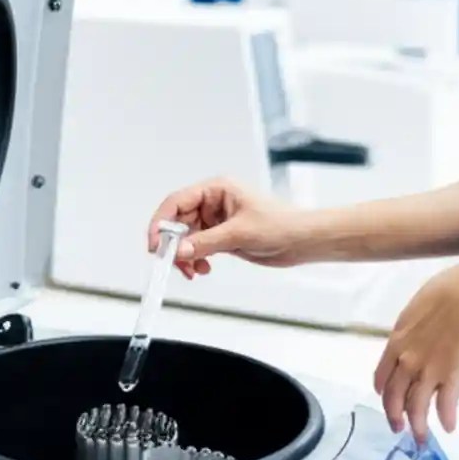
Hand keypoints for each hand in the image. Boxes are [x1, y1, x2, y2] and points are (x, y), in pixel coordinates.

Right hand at [148, 179, 306, 278]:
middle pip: (178, 222)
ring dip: (185, 256)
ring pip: (186, 238)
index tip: (155, 242)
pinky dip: (195, 260)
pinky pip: (197, 248)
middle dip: (173, 244)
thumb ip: (206, 242)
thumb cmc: (281, 224)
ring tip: (192, 270)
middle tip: (171, 261)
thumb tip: (179, 250)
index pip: (177, 201)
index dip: (162, 222)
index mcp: (216, 189)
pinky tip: (203, 268)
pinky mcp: (221, 237)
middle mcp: (213, 203)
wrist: (302, 241)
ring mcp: (216, 221)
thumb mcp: (239, 233)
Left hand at [374, 252, 458, 445]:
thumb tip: (425, 332)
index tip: (385, 399)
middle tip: (397, 428)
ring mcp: (430, 367)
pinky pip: (445, 404)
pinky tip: (449, 427)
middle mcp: (408, 355)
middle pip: (394, 394)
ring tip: (420, 439)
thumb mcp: (427, 300)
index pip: (383, 371)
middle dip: (394, 415)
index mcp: (400, 334)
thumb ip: (420, 323)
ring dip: (417, 426)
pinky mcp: (455, 375)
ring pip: (416, 406)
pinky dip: (445, 419)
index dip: (384, 390)